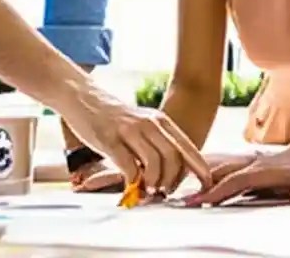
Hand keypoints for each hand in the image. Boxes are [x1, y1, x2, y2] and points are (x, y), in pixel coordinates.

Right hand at [57, 90, 211, 195]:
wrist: (83, 97)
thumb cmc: (115, 118)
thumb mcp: (142, 125)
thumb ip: (157, 143)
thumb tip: (171, 172)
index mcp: (161, 120)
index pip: (187, 146)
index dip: (199, 167)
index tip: (206, 183)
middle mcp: (149, 124)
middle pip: (173, 157)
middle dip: (172, 180)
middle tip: (164, 192)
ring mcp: (129, 131)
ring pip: (154, 163)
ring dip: (154, 182)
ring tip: (149, 191)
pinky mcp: (109, 140)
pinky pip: (129, 166)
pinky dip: (133, 181)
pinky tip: (131, 186)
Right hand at [181, 146, 289, 206]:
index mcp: (261, 171)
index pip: (234, 181)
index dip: (217, 192)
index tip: (197, 202)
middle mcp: (249, 164)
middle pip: (218, 171)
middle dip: (198, 183)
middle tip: (177, 197)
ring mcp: (245, 162)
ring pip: (216, 166)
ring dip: (197, 174)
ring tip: (175, 186)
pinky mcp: (242, 165)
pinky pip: (219, 168)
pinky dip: (204, 172)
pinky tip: (189, 179)